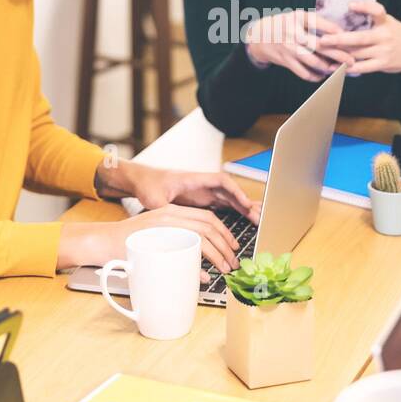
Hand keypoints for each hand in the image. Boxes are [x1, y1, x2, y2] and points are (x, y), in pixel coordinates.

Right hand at [60, 204, 242, 279]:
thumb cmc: (129, 244)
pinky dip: (197, 265)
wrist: (102, 241)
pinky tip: (204, 276)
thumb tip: (203, 273)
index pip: (207, 217)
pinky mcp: (155, 241)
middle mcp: (170, 216)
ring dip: (217, 255)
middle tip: (233, 262)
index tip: (233, 247)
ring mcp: (162, 227)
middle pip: (208, 226)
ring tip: (225, 268)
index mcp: (172, 212)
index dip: (224, 232)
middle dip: (226, 245)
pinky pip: (182, 251)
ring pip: (200, 237)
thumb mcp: (157, 239)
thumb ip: (179, 248)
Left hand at [110, 161, 260, 225]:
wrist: (141, 180)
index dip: (235, 191)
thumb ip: (164, 209)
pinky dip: (234, 210)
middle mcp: (201, 184)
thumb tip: (171, 222)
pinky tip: (244, 219)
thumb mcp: (154, 199)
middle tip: (259, 216)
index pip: (220, 181)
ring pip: (229, 198)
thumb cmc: (148, 184)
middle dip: (245, 202)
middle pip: (230, 190)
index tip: (244, 202)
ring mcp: (203, 191)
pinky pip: (222, 204)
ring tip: (257, 219)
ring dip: (243, 208)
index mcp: (193, 179)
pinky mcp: (201, 199)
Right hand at [244, 10, 354, 80]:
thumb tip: (340, 32)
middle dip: (338, 54)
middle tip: (352, 60)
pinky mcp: (285, 61)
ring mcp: (288, 48)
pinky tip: (323, 75)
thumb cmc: (284, 24)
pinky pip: (304, 72)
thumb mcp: (296, 16)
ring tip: (340, 69)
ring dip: (329, 67)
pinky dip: (315, 76)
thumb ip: (314, 22)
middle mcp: (292, 32)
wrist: (259, 36)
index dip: (335, 31)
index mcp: (297, 17)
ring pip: (313, 62)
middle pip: (320, 45)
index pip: (319, 23)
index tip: (349, 37)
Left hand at [314, 1, 400, 75]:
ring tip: (324, 54)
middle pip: (360, 38)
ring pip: (358, 53)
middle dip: (340, 39)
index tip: (350, 5)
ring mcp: (384, 51)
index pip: (377, 11)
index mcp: (385, 21)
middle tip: (323, 40)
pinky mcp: (383, 63)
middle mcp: (385, 36)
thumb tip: (343, 15)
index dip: (365, 7)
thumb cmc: (394, 33)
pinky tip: (335, 68)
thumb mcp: (387, 21)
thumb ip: (370, 19)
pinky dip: (348, 68)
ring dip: (340, 54)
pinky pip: (363, 67)